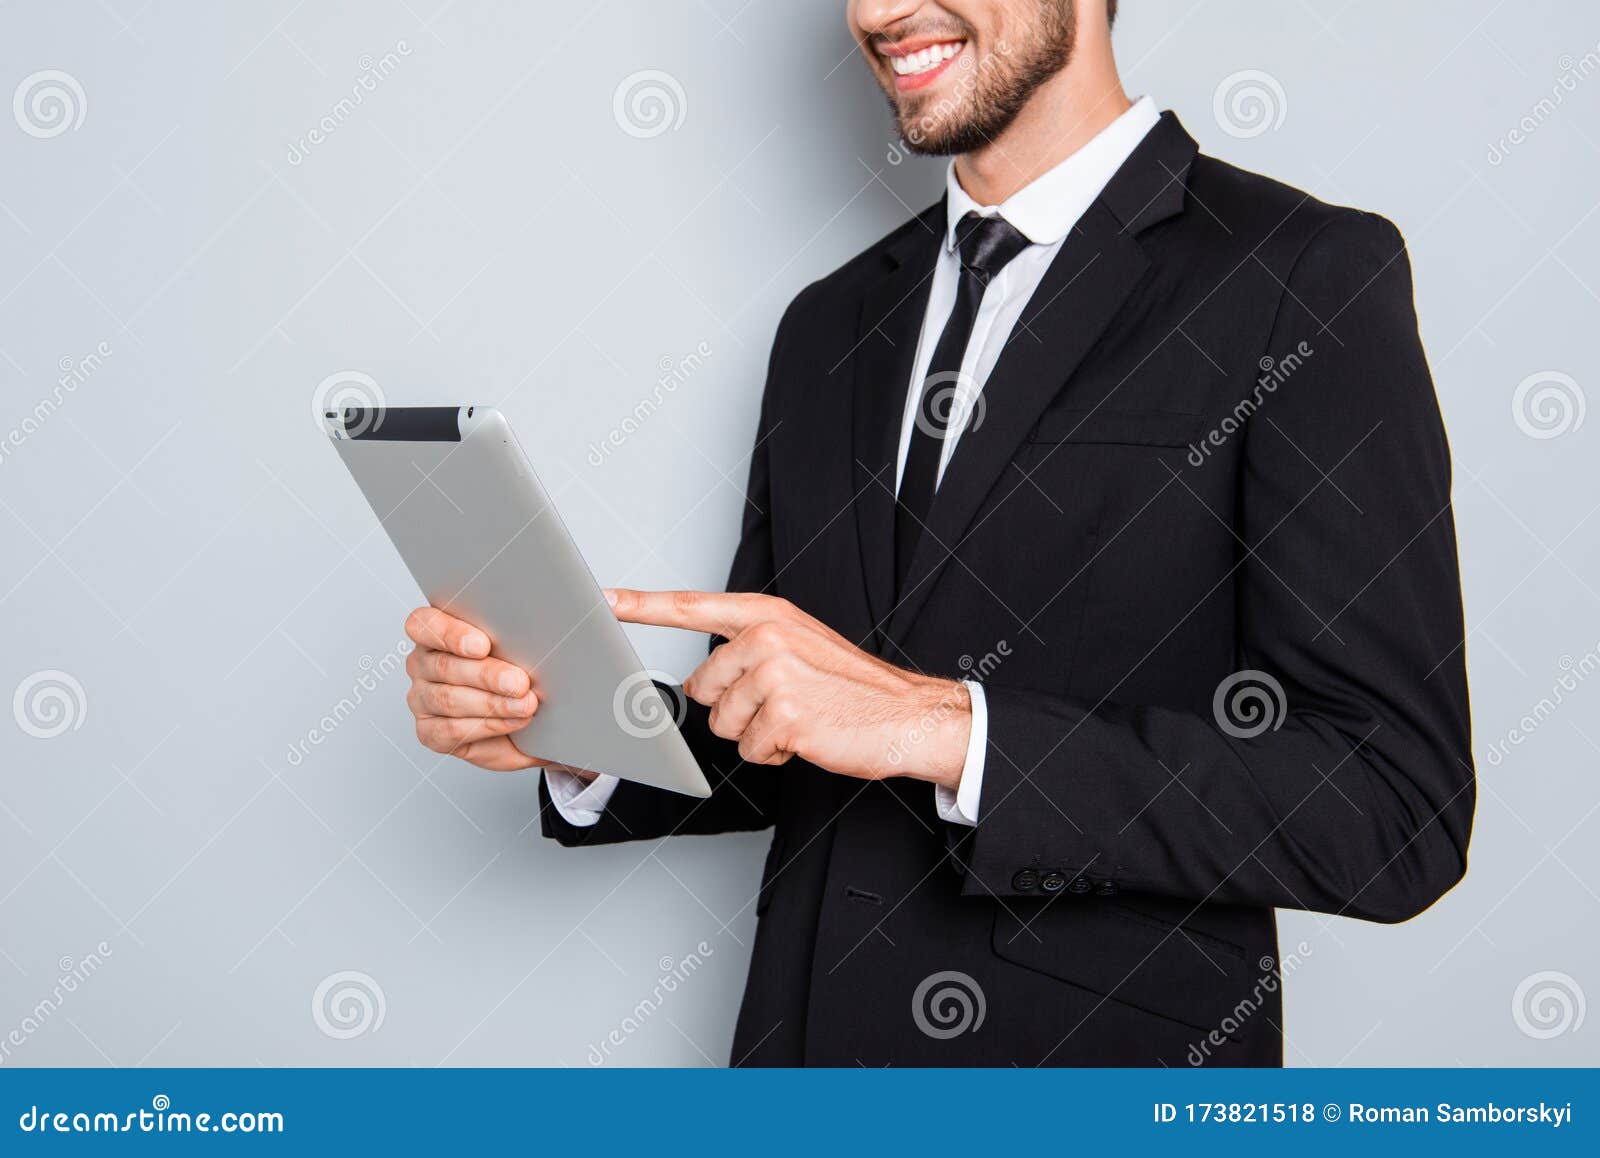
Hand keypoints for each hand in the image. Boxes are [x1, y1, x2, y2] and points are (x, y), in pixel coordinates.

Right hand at [401, 606, 591, 777]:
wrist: (543, 716)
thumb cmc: (538, 667)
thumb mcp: (559, 634)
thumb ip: (581, 614)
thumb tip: (609, 600)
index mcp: (442, 626)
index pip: (424, 622)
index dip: (449, 631)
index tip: (483, 642)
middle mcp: (425, 660)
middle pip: (441, 665)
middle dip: (485, 675)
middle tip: (522, 682)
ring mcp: (424, 697)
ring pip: (447, 700)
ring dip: (491, 704)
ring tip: (528, 705)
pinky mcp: (433, 731)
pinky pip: (449, 732)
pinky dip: (485, 727)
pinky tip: (514, 722)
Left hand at [606, 589, 970, 786]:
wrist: (906, 715)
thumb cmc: (851, 687)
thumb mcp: (799, 648)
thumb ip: (747, 651)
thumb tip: (696, 682)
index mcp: (768, 615)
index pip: (691, 606)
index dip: (641, 605)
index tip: (601, 601)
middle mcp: (767, 638)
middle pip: (701, 686)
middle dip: (732, 707)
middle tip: (781, 703)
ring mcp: (776, 675)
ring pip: (721, 722)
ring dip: (754, 733)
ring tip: (798, 719)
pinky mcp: (785, 715)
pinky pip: (748, 748)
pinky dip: (773, 753)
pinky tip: (805, 737)